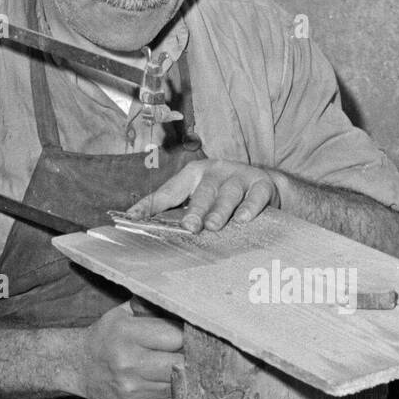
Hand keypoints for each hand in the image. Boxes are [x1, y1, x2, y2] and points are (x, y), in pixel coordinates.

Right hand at [77, 302, 182, 398]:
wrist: (78, 366)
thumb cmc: (107, 336)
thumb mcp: (122, 313)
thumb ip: (150, 307)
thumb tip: (183, 306)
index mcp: (126, 334)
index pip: (176, 337)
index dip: (187, 336)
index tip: (189, 335)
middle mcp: (128, 363)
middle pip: (180, 364)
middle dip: (188, 357)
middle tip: (187, 352)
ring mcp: (130, 389)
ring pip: (175, 385)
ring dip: (178, 376)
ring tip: (168, 365)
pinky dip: (168, 392)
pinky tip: (157, 381)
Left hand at [127, 158, 279, 232]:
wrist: (264, 184)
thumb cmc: (222, 194)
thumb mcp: (198, 195)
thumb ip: (174, 208)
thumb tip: (140, 222)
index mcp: (193, 174)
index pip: (170, 190)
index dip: (153, 204)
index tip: (134, 218)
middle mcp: (215, 172)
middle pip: (203, 191)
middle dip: (195, 209)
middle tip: (188, 227)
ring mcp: (239, 177)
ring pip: (228, 194)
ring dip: (220, 210)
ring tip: (214, 225)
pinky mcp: (261, 185)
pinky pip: (256, 196)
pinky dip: (250, 207)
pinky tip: (245, 219)